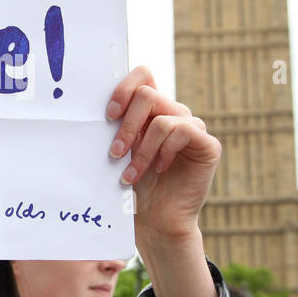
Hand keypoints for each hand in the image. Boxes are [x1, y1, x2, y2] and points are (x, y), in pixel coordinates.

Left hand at [105, 66, 219, 242]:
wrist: (154, 221)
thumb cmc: (132, 186)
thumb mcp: (120, 151)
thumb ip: (114, 126)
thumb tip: (89, 107)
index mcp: (151, 110)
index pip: (143, 75)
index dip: (124, 87)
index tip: (108, 115)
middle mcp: (173, 113)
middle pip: (148, 94)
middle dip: (126, 125)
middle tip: (114, 153)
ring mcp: (193, 128)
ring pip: (161, 119)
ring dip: (141, 150)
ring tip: (129, 174)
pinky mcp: (208, 145)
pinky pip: (183, 131)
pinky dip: (164, 151)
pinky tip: (159, 170)